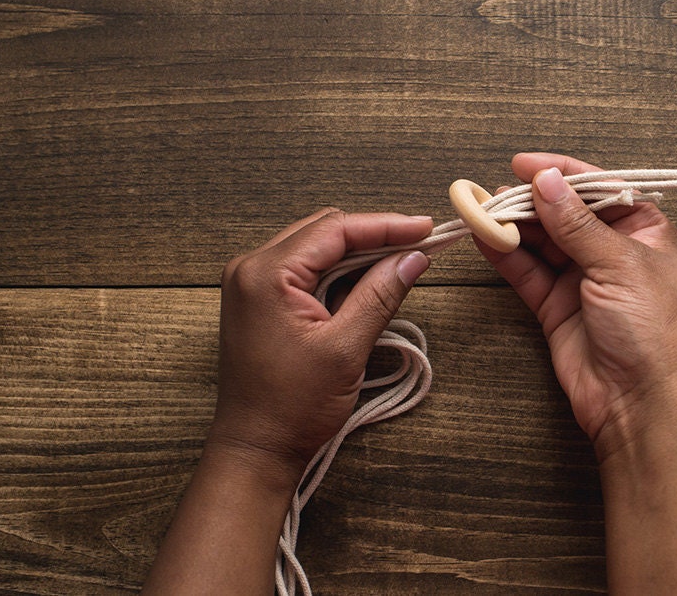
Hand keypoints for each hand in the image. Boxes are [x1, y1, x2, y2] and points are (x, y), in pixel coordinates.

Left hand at [211, 208, 432, 480]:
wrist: (255, 450)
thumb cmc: (292, 408)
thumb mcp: (346, 348)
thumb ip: (380, 295)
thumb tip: (413, 257)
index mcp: (266, 274)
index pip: (335, 229)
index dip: (386, 226)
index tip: (425, 228)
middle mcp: (251, 268)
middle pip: (324, 232)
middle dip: (374, 237)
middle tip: (419, 246)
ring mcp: (250, 284)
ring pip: (316, 249)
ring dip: (357, 256)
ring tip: (400, 264)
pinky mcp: (258, 301)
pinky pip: (304, 271)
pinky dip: (338, 274)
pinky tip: (368, 285)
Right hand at [476, 153, 676, 460]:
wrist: (641, 405)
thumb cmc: (655, 334)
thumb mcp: (621, 266)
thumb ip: (578, 224)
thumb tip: (547, 181)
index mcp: (647, 233)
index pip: (601, 189)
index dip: (563, 173)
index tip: (524, 164)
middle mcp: (614, 253)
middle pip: (566, 214)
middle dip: (531, 201)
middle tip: (495, 190)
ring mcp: (584, 281)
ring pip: (542, 242)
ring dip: (514, 226)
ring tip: (481, 208)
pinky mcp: (557, 307)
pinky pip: (528, 273)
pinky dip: (506, 256)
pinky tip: (484, 237)